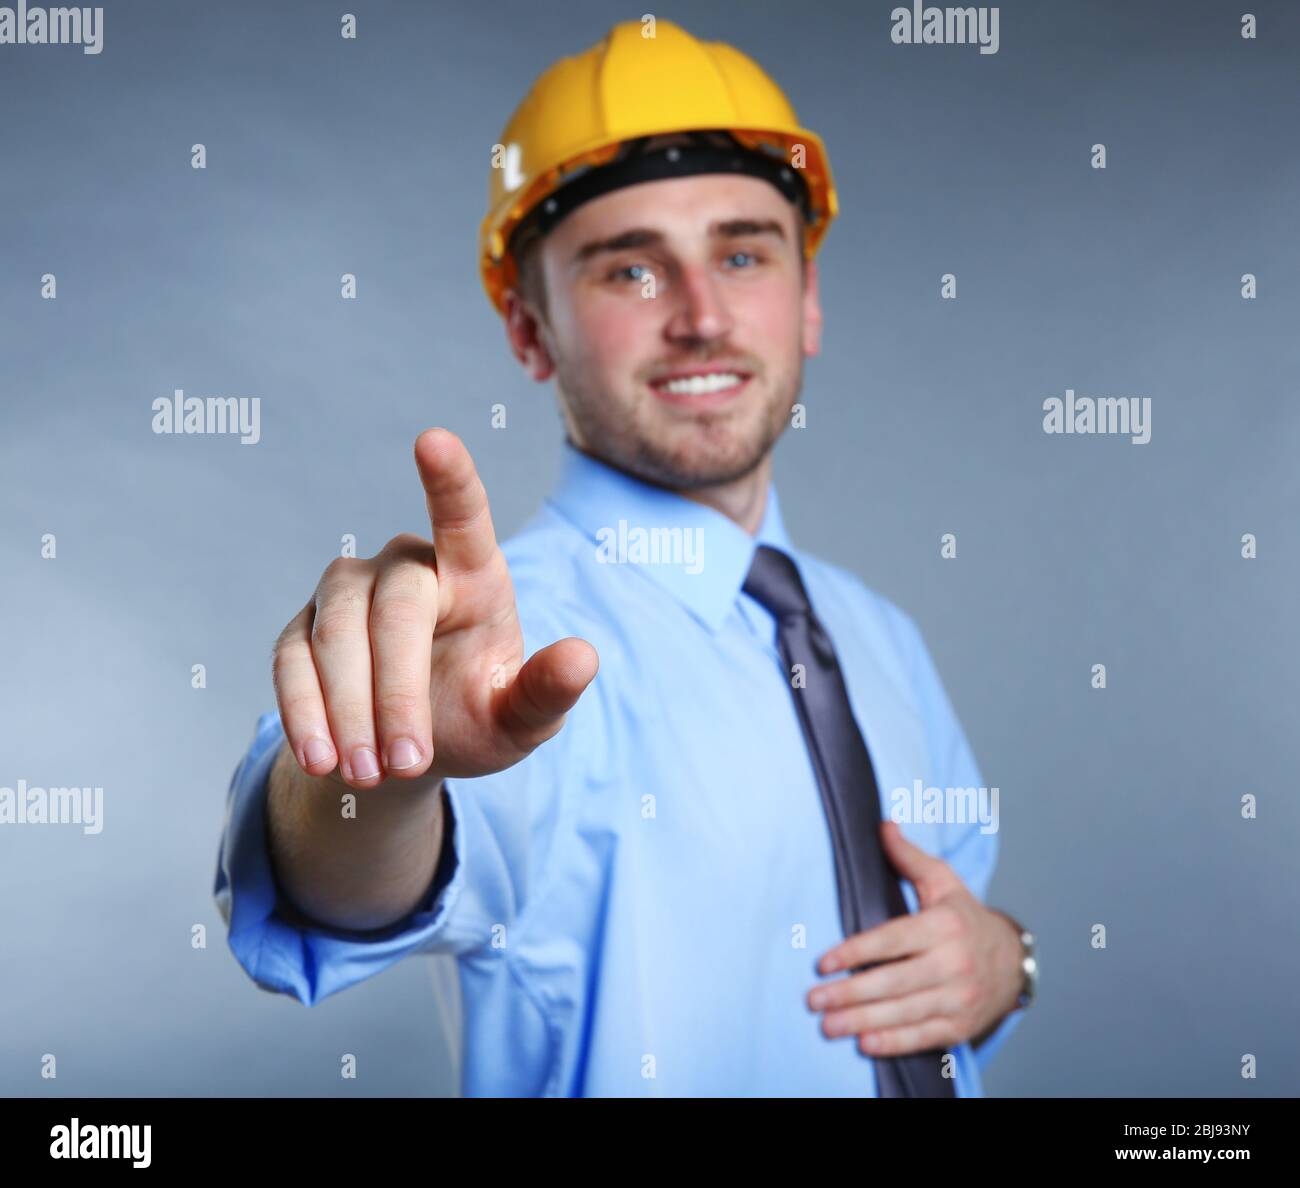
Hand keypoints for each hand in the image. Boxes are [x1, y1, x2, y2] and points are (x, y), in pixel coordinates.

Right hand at [271, 427, 599, 788]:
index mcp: (473, 574)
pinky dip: (304, 712)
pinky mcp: (301, 630)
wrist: (410, 753)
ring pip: (335, 634)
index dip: (449, 479)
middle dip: (394, 691)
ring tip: (369, 776)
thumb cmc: (479, 718)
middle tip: (404, 762)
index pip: (462, 516)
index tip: (433, 439)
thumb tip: (584, 658)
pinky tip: (321, 759)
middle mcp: (406, 567)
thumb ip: (547, 692)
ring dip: (347, 710)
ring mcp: (347, 594)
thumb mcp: (522, 720)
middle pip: (395, 608)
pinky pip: (291, 661)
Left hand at [805, 820, 1022, 1056]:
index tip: (823, 963)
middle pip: (894, 981)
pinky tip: (865, 1043)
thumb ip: (908, 857)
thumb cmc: (965, 918)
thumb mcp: (942, 882)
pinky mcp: (961, 1026)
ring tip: (828, 1025)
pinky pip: (923, 1036)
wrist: (1013, 961)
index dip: (856, 952)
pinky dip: (894, 1042)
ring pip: (905, 1012)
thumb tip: (882, 825)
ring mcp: (960, 998)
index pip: (893, 940)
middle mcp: (954, 963)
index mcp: (945, 926)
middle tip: (814, 1000)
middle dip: (850, 993)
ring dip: (863, 1021)